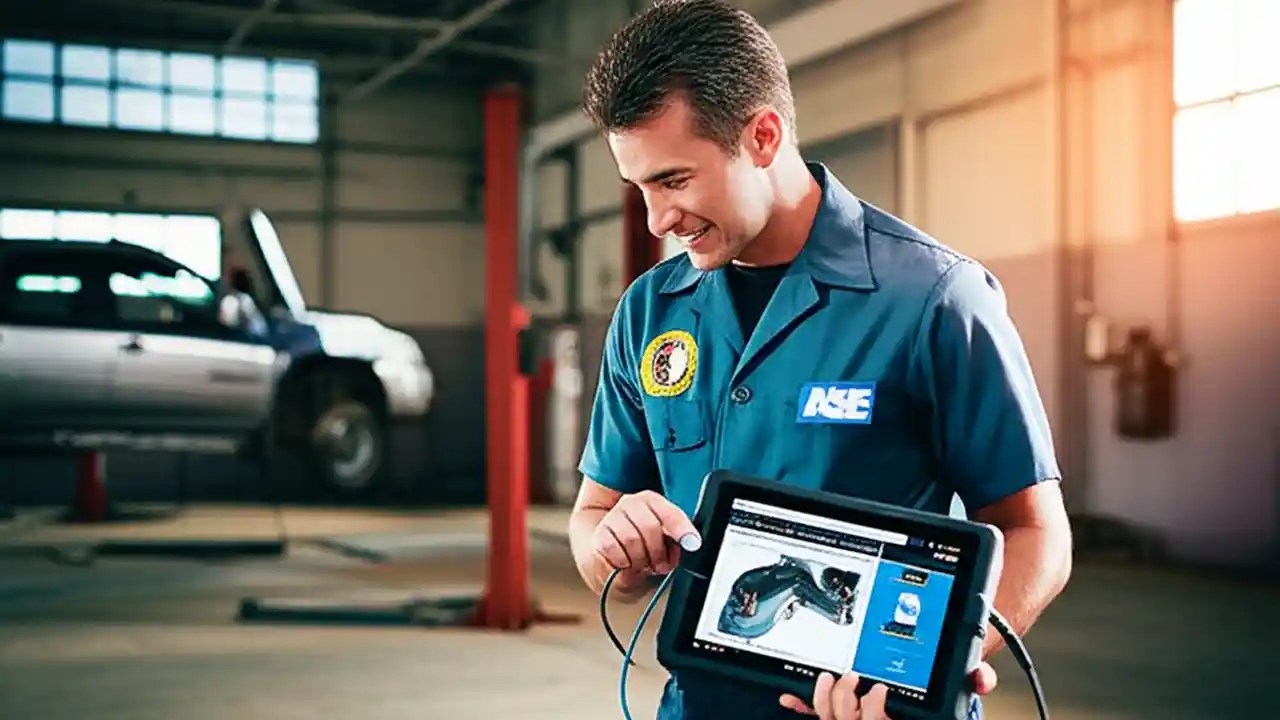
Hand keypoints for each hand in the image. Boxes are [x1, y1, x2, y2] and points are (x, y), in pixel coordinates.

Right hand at [591, 490, 698, 586]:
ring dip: (639, 559)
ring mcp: (612, 517)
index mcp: (651, 501)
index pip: (670, 512)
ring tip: (640, 564)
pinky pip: (613, 549)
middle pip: (650, 527)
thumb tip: (689, 543)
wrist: (603, 552)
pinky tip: (625, 563)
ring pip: (631, 538)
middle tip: (658, 565)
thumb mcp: (663, 543)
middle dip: (657, 552)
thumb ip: (675, 541)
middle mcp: (631, 504)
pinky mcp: (598, 535)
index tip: (692, 543)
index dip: (682, 528)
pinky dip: (623, 562)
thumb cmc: (638, 549)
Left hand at [779, 664, 996, 718]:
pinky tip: (790, 698)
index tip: (878, 690)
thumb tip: (981, 678)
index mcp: (903, 718)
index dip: (874, 710)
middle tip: (852, 677)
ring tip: (829, 678)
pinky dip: (804, 706)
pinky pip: (817, 716)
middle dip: (846, 700)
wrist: (933, 696)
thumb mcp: (960, 690)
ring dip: (825, 701)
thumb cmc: (941, 693)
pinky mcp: (840, 716)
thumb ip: (973, 681)